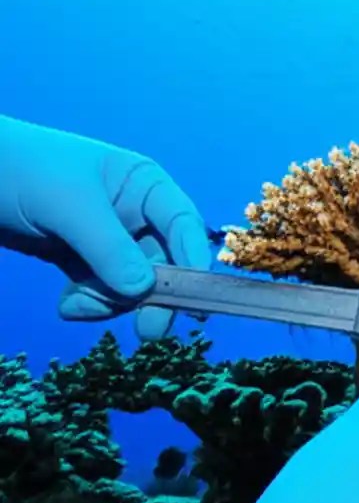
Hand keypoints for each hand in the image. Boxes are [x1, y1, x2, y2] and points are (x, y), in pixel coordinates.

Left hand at [0, 115, 210, 339]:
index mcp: (143, 185)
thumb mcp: (68, 204)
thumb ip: (108, 247)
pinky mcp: (82, 260)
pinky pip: (103, 291)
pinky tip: (67, 306)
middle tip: (149, 332)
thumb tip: (144, 289)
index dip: (192, 260)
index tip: (193, 298)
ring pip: (132, 283)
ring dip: (110, 301)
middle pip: (163, 261)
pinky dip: (91, 303)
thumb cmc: (21, 170)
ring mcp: (109, 239)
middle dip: (153, 295)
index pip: (183, 224)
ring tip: (75, 306)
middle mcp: (135, 213)